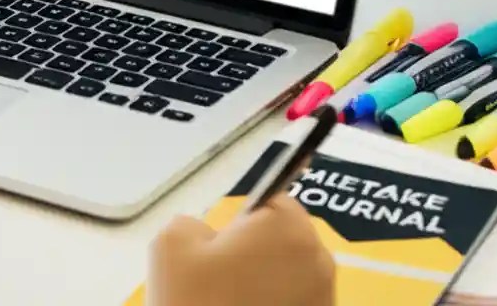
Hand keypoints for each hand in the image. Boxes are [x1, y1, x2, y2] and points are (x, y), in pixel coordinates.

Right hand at [149, 194, 334, 305]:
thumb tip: (211, 238)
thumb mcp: (171, 244)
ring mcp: (325, 300)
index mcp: (287, 228)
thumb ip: (193, 222)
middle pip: (286, 239)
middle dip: (257, 252)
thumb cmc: (194, 304)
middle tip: (219, 279)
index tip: (220, 248)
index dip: (242, 221)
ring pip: (291, 275)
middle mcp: (319, 261)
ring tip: (229, 304)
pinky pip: (295, 304)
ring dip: (267, 284)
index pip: (271, 200)